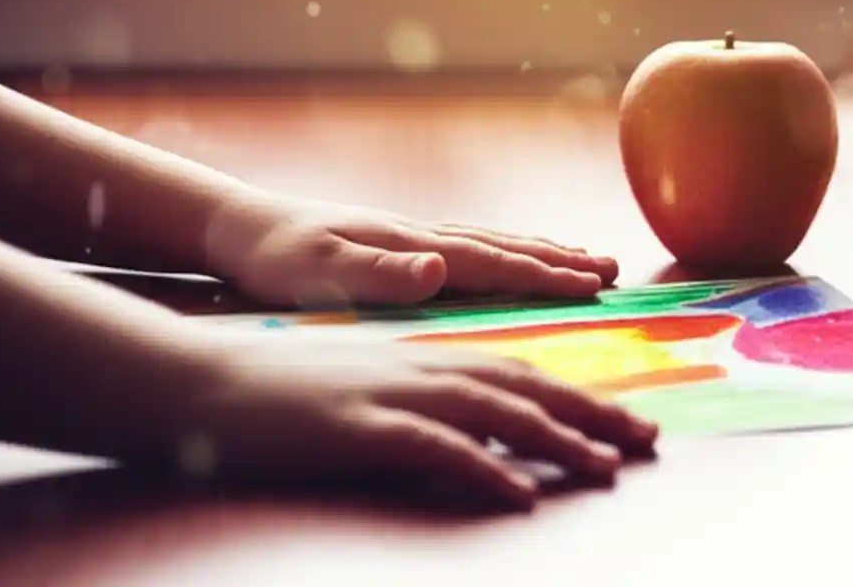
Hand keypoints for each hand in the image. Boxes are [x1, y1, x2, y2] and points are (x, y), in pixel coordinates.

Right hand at [174, 322, 657, 508]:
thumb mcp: (367, 388)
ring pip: (496, 413)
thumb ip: (423, 403)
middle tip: (648, 438)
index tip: (626, 420)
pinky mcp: (359, 429)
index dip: (579, 395)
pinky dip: (485, 470)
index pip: (520, 373)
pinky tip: (521, 494)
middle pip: (525, 387)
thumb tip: (477, 434)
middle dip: (593, 413)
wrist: (204, 383)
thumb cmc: (285, 392)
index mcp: (426, 357)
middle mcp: (421, 367)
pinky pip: (435, 450)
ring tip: (608, 468)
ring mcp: (391, 395)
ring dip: (557, 440)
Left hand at [204, 190, 618, 306]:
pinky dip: (507, 249)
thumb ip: (380, 272)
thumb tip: (442, 264)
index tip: (592, 285)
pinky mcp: (401, 242)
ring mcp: (413, 235)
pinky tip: (514, 255)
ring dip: (542, 251)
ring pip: (492, 242)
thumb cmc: (274, 257)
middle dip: (560, 260)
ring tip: (585, 258)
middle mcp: (421, 235)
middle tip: (613, 270)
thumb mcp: (317, 271)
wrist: (239, 225)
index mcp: (411, 245)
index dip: (543, 275)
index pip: (490, 262)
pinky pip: (471, 245)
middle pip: (504, 246)